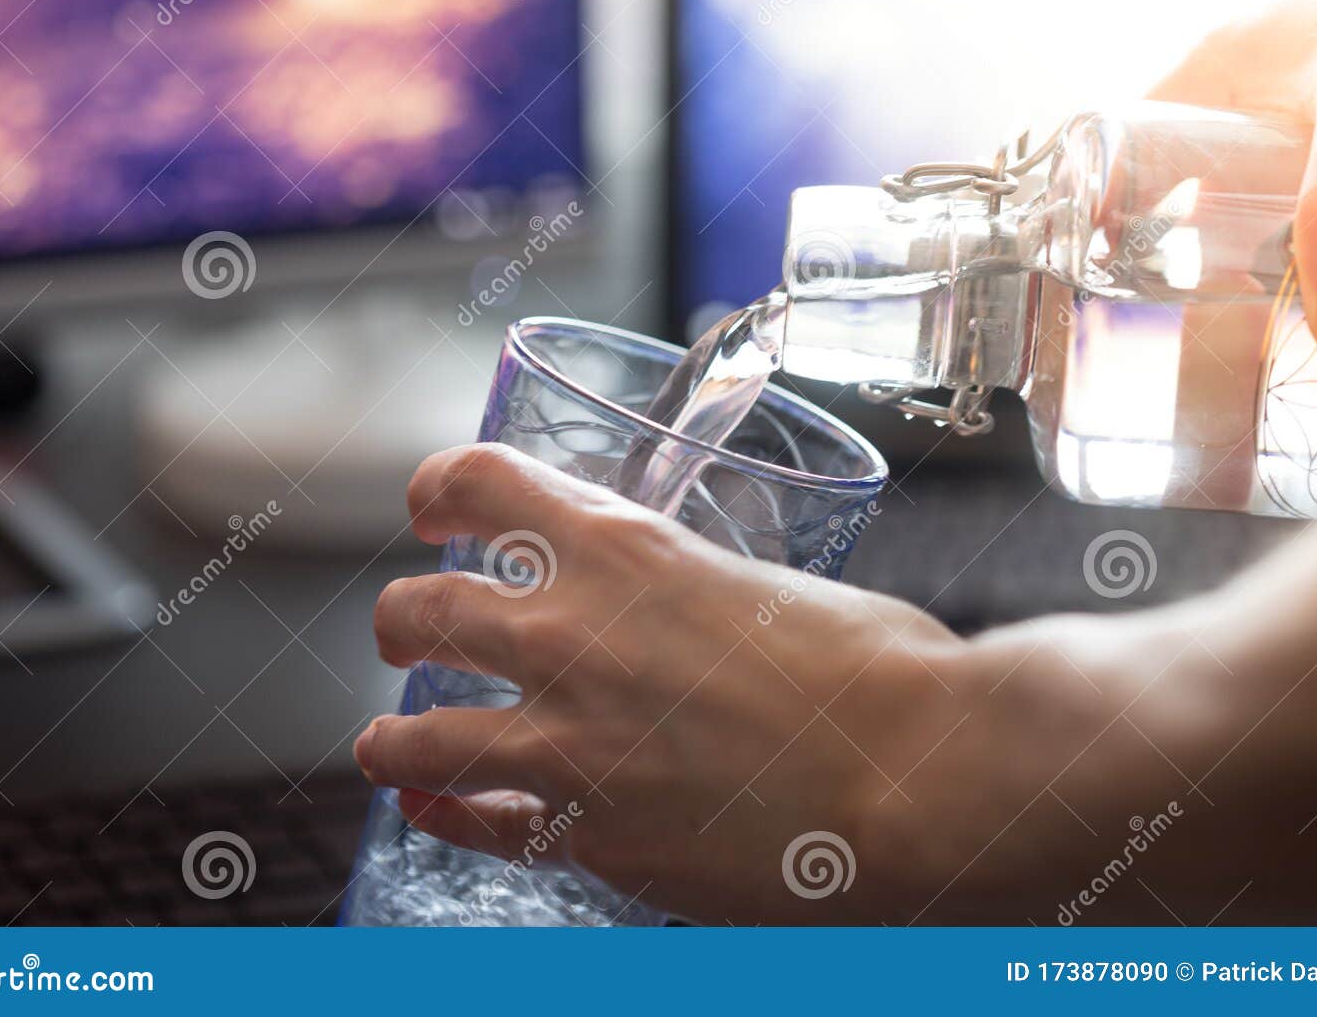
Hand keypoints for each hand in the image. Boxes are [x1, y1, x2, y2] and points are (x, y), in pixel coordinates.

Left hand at [360, 445, 1316, 922]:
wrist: (924, 775)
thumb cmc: (882, 670)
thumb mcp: (772, 586)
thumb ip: (696, 594)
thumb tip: (686, 615)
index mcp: (625, 547)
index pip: (474, 481)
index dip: (435, 489)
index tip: (430, 508)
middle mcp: (570, 633)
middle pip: (415, 609)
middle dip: (400, 619)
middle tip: (413, 631)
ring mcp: (568, 740)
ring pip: (408, 731)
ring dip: (392, 731)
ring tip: (395, 737)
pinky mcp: (588, 836)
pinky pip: (471, 824)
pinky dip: (442, 811)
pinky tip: (437, 807)